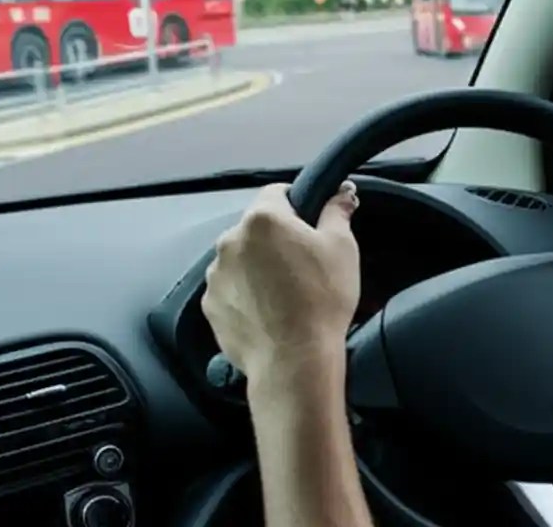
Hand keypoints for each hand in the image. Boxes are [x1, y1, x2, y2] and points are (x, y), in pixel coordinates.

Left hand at [202, 182, 360, 382]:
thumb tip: (341, 192)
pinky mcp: (210, 305)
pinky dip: (246, 294)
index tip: (311, 224)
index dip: (297, 204)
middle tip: (304, 263)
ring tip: (285, 293)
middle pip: (257, 228)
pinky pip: (231, 288)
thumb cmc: (321, 300)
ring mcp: (215, 275)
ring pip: (241, 258)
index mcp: (262, 219)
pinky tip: (269, 311)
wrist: (293, 360)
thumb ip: (337, 211)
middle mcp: (230, 240)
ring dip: (258, 266)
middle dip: (277, 239)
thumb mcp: (342, 248)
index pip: (277, 193)